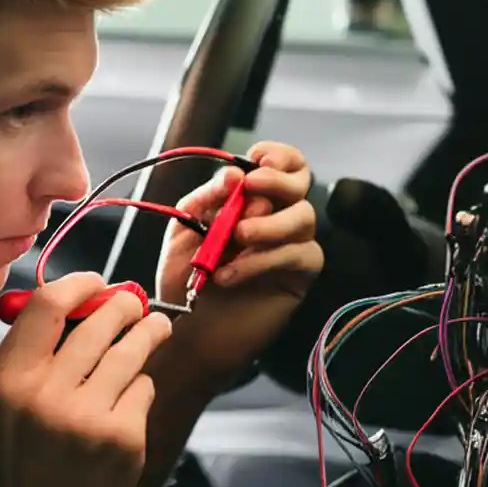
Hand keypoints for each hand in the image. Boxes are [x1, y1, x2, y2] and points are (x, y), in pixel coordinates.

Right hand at [0, 272, 171, 486]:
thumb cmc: (15, 473)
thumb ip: (22, 358)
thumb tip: (68, 304)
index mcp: (5, 384)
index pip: (48, 305)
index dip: (79, 284)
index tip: (96, 282)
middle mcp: (45, 396)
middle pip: (100, 320)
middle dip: (126, 304)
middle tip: (135, 303)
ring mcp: (87, 418)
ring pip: (131, 349)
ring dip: (148, 332)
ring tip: (155, 328)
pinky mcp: (123, 439)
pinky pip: (142, 389)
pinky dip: (139, 388)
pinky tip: (129, 399)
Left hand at [156, 142, 322, 384]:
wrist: (188, 331)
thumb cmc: (185, 279)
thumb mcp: (184, 229)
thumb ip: (207, 199)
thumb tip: (233, 174)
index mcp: (251, 198)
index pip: (283, 163)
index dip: (278, 155)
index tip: (256, 160)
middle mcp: (277, 216)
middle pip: (301, 182)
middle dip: (277, 181)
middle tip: (250, 189)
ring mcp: (291, 245)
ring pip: (304, 216)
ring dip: (268, 223)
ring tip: (237, 237)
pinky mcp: (299, 276)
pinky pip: (299, 254)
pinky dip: (263, 259)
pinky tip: (231, 274)